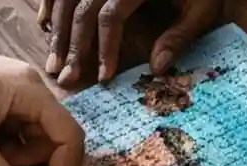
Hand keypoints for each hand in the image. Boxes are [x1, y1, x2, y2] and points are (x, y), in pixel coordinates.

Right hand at [37, 0, 221, 86]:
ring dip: (57, 29)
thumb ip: (180, 35)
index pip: (111, 16)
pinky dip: (50, 1)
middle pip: (82, 8)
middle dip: (72, 46)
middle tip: (64, 78)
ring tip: (53, 62)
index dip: (105, 48)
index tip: (103, 78)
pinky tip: (44, 23)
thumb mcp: (202, 6)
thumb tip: (158, 69)